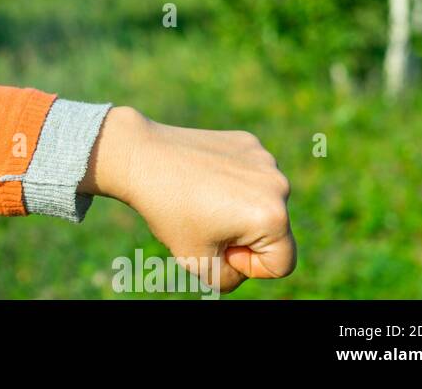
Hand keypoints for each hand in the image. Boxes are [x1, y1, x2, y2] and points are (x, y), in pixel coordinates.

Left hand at [81, 107, 295, 292]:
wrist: (141, 157)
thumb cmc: (169, 212)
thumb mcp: (198, 263)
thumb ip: (229, 280)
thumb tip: (243, 267)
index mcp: (273, 218)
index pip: (281, 265)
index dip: (247, 266)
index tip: (216, 246)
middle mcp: (278, 185)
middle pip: (274, 232)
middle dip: (243, 237)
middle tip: (204, 222)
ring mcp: (265, 159)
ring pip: (261, 204)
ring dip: (238, 210)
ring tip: (200, 199)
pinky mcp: (249, 142)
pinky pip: (250, 178)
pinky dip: (231, 184)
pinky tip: (202, 177)